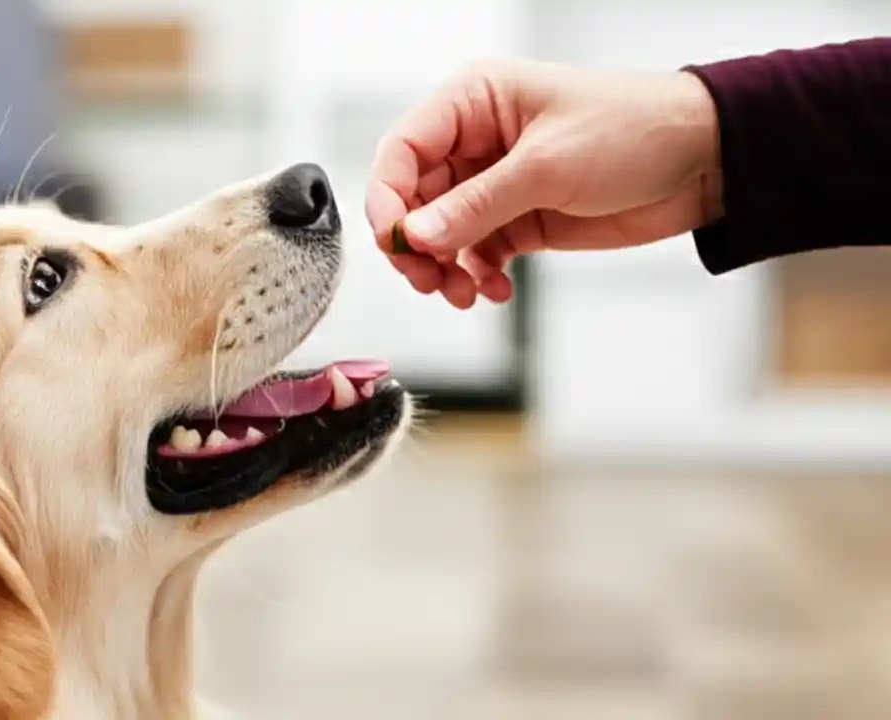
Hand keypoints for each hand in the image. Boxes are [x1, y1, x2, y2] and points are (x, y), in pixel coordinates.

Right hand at [366, 58, 721, 308]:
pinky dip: (476, 276)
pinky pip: (475, 252)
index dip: (388, 198)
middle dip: (417, 244)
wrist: (704, 161)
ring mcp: (496, 181)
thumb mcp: (547, 167)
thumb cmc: (634, 130)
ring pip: (440, 233)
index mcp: (474, 101)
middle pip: (414, 199)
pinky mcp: (518, 216)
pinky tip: (494, 289)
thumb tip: (416, 235)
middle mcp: (476, 139)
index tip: (394, 241)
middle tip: (429, 279)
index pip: (402, 150)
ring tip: (463, 292)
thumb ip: (475, 205)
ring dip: (444, 268)